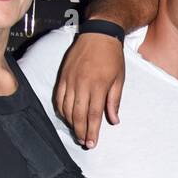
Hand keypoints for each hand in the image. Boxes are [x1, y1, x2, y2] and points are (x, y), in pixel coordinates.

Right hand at [53, 32, 124, 148]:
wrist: (98, 34)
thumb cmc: (112, 57)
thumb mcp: (119, 80)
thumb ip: (114, 101)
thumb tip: (114, 121)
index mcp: (98, 86)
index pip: (93, 115)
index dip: (92, 131)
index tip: (92, 143)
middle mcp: (82, 84)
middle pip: (78, 115)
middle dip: (81, 131)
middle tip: (84, 142)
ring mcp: (70, 80)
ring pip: (66, 108)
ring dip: (71, 123)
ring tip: (77, 132)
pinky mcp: (63, 76)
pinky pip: (58, 98)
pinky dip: (61, 110)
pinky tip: (66, 117)